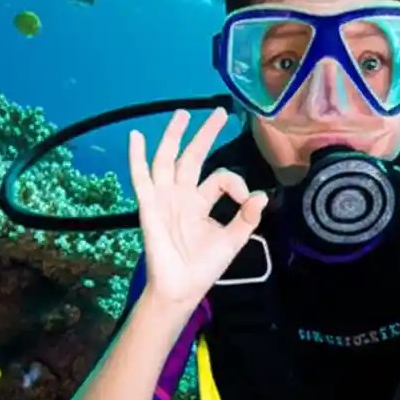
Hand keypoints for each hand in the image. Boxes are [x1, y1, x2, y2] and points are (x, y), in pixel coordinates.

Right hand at [128, 108, 269, 306]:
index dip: (237, 183)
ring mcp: (165, 198)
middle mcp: (182, 194)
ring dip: (174, 136)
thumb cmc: (204, 267)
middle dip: (205, 134)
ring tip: (182, 114)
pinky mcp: (150, 206)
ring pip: (168, 159)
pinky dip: (137, 157)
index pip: (221, 177)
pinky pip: (141, 178)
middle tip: (218, 112)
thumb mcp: (233, 239)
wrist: (182, 287)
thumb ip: (246, 217)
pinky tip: (137, 137)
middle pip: (193, 156)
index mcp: (202, 201)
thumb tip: (263, 195)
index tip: (248, 200)